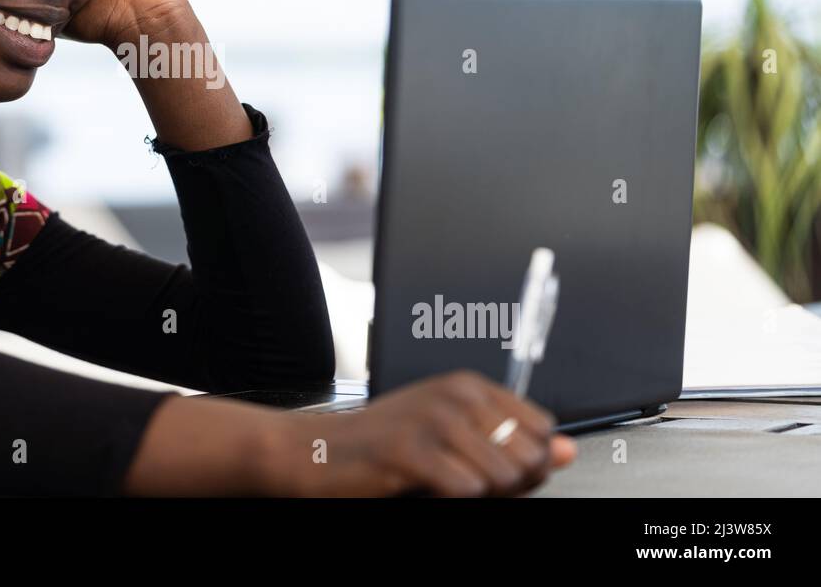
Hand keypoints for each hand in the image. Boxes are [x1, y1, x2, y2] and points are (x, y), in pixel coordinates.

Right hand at [272, 371, 576, 496]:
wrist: (316, 454)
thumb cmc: (383, 448)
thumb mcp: (453, 442)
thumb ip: (512, 448)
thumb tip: (567, 450)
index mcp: (469, 386)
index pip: (541, 430)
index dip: (523, 461)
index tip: (485, 465)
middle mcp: (456, 395)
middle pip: (528, 457)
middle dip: (505, 482)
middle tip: (456, 476)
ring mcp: (433, 420)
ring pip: (503, 477)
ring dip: (476, 493)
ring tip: (439, 482)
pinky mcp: (412, 449)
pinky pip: (468, 490)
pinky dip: (452, 498)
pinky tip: (424, 486)